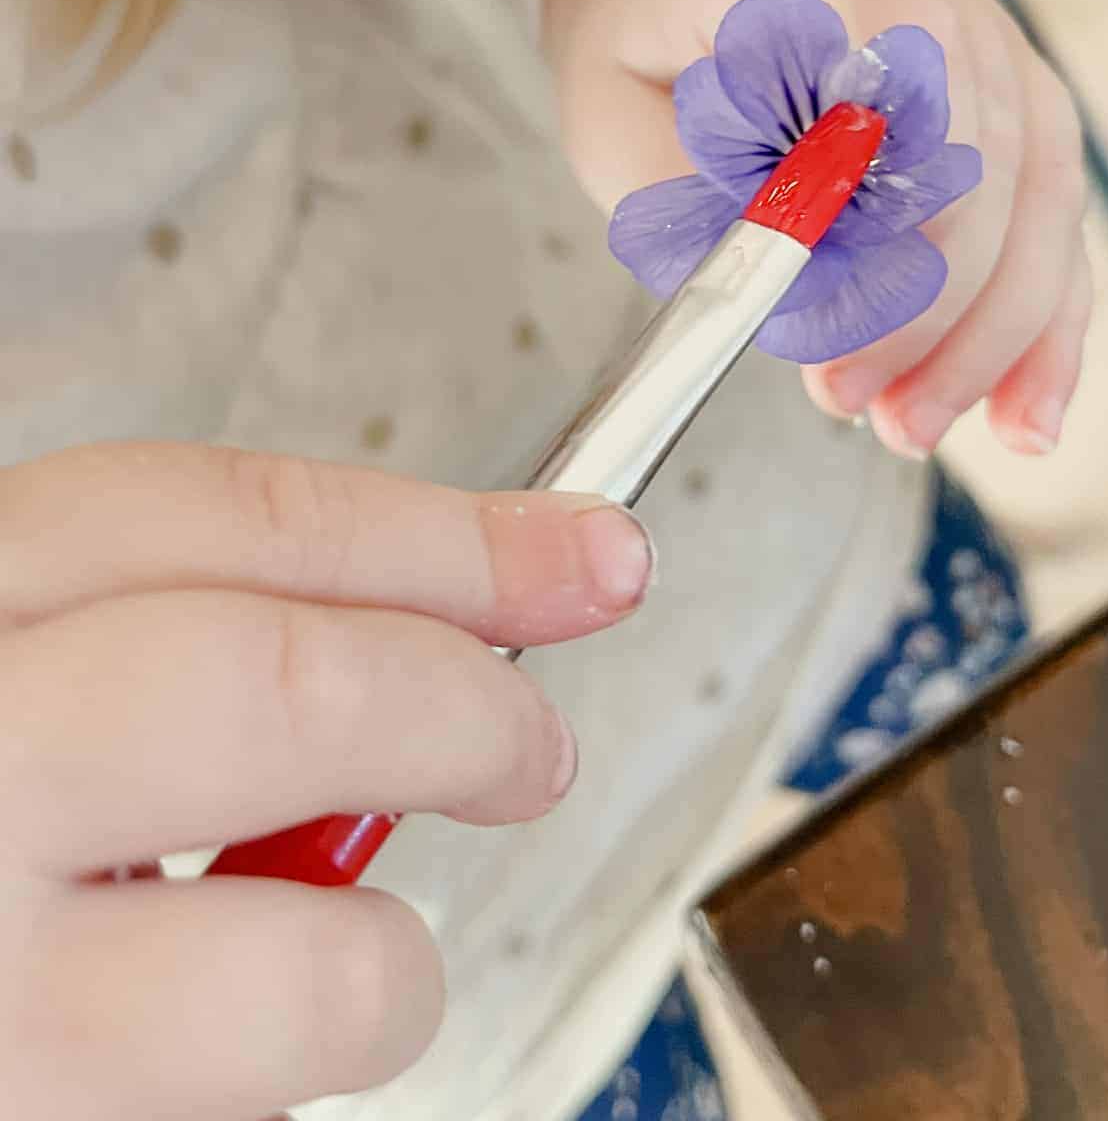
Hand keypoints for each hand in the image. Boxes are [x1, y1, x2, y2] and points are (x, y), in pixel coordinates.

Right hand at [0, 441, 652, 1119]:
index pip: (214, 519)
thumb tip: (457, 618)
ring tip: (333, 973)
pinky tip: (175, 1066)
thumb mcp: (15, 686)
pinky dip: (252, 1098)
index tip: (577, 555)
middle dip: (453, 710)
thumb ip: (159, 648)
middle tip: (524, 749)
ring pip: (292, 985)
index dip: (436, 532)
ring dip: (371, 975)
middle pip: (273, 690)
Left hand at [546, 0, 1089, 458]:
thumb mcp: (613, 97)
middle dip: (925, 310)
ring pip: (1039, 215)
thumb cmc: (650, 22)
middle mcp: (950, 4)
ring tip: (911, 427)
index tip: (839, 298)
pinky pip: (1053, 232)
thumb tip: (783, 276)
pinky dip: (1040, 332)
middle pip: (990, 169)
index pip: (921, 76)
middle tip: (845, 399)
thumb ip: (689, 181)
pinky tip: (1021, 417)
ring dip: (983, 342)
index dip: (900, 194)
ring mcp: (997, 62)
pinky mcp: (1013, 121)